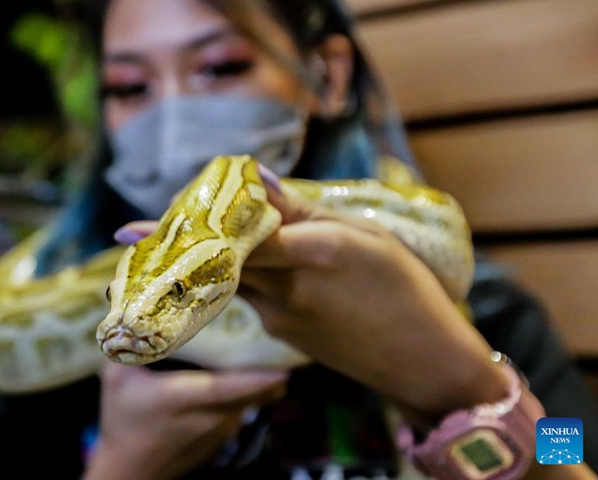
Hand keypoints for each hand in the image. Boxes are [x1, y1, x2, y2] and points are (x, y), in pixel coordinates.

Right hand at [83, 362, 287, 479]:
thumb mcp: (117, 378)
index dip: (258, 375)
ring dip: (264, 382)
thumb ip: (129, 345)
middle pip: (256, 394)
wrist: (130, 470)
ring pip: (254, 402)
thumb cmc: (122, 420)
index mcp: (184, 398)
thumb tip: (136, 305)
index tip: (283, 361)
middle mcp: (209, 416)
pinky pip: (246, 409)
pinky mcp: (223, 437)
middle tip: (282, 342)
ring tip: (268, 352)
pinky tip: (248, 374)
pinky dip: (252, 393)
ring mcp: (220, 430)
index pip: (229, 387)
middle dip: (273, 371)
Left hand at [238, 170, 509, 424]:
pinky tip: (281, 269)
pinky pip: (252, 294)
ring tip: (258, 235)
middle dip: (228, 230)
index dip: (233, 208)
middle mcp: (289, 286)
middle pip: (230, 251)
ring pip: (234, 273)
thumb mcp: (367, 233)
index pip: (246, 225)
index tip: (238, 191)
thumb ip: (305, 209)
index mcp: (318, 251)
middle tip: (235, 209)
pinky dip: (257, 277)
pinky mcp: (276, 332)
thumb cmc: (405, 287)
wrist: (420, 360)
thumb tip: (258, 179)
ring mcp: (278, 315)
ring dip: (239, 254)